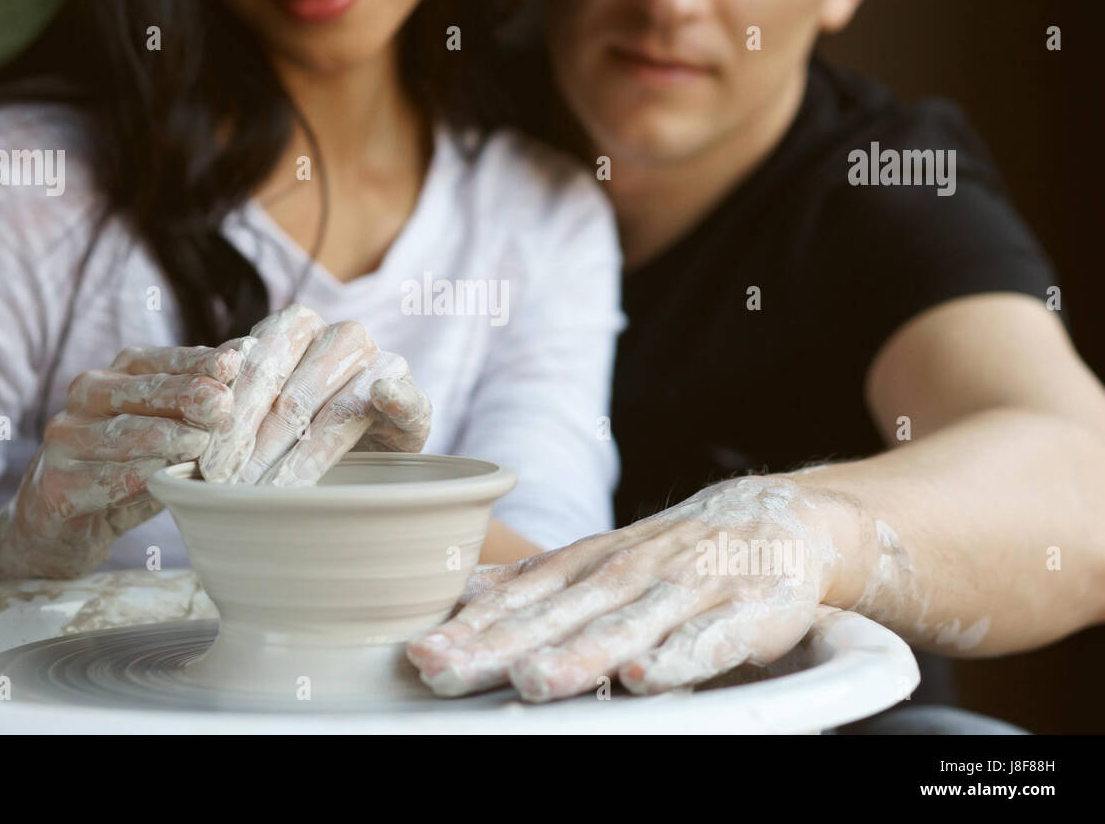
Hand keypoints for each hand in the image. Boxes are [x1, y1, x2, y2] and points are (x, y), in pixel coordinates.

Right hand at [0, 344, 243, 582]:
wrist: (55, 526)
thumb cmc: (122, 470)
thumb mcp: (160, 434)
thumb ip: (193, 403)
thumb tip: (242, 357)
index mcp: (112, 379)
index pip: (154, 361)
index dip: (194, 361)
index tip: (234, 362)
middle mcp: (83, 401)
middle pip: (137, 392)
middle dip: (183, 395)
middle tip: (222, 403)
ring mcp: (65, 443)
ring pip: (119, 435)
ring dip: (163, 439)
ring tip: (199, 443)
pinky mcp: (55, 488)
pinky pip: (98, 481)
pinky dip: (132, 480)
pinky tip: (161, 481)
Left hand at [199, 303, 431, 484]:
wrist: (360, 453)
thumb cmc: (292, 433)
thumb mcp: (253, 416)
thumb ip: (228, 411)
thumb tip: (189, 432)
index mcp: (296, 326)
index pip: (259, 366)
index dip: (232, 417)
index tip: (210, 465)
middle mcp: (341, 336)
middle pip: (294, 390)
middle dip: (258, 445)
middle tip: (232, 488)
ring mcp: (383, 364)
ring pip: (339, 405)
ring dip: (305, 452)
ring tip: (274, 492)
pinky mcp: (415, 399)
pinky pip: (409, 398)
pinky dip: (398, 397)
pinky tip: (383, 398)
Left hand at [406, 475, 855, 701]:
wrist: (775, 517)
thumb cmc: (670, 552)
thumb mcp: (596, 557)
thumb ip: (534, 581)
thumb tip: (458, 595)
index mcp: (589, 564)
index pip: (520, 599)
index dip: (470, 630)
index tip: (423, 656)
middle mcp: (630, 572)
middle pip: (558, 616)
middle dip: (500, 647)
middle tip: (448, 672)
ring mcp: (687, 589)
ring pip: (625, 626)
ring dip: (579, 655)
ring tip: (534, 681)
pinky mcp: (745, 611)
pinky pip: (709, 640)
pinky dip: (677, 657)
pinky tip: (644, 677)